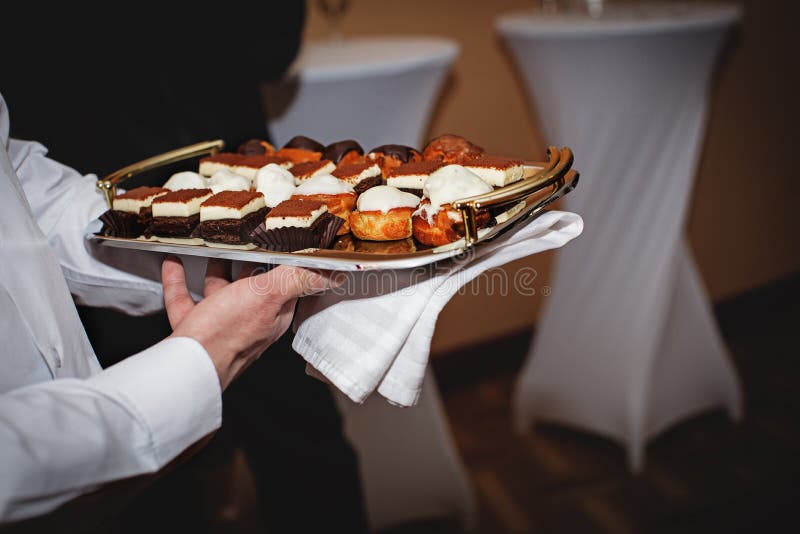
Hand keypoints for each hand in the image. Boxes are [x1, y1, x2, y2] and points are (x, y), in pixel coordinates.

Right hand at [161, 257, 338, 389]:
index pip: (287, 285)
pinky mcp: (192, 329)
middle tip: (247, 240)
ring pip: (220, 292)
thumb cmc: (228, 333)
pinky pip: (185, 299)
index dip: (287, 265)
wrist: (188, 366)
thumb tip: (334, 274)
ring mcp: (219, 326)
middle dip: (251, 265)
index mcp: (272, 314)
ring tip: (213, 248)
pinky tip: (173, 264)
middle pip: (253, 287)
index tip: (284, 243)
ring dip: (216, 271)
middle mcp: (249, 321)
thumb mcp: (268, 296)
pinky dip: (178, 280)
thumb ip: (298, 281)